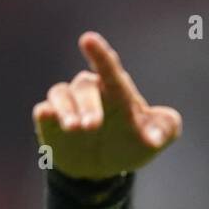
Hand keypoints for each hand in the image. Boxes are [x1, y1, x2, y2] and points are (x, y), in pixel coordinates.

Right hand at [32, 31, 181, 179]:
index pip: (110, 69)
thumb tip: (155, 138)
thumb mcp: (155, 139)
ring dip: (67, 110)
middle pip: (86, 86)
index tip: (88, 39)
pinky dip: (46, 112)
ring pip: (61, 95)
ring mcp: (69, 105)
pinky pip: (44, 111)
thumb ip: (165, 130)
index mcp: (117, 90)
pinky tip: (47, 115)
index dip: (100, 55)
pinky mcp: (50, 120)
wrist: (104, 168)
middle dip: (89, 104)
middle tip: (93, 126)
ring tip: (75, 129)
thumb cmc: (131, 143)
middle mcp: (90, 91)